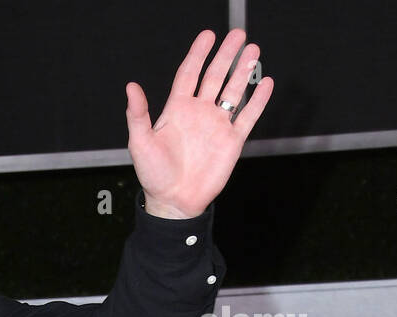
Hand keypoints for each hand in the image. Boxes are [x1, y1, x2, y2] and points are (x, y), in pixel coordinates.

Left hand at [126, 28, 273, 218]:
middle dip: (226, 55)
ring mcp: (216, 125)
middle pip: (214, 76)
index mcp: (176, 110)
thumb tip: (131, 87)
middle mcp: (198, 113)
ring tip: (253, 50)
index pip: (189, 74)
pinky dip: (258, 100)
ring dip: (243, 71)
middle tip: (237, 35)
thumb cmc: (154, 175)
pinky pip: (248, 116)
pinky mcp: (232, 141)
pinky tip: (265, 83)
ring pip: (233, 91)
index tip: (207, 36)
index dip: (198, 54)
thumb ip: (138, 114)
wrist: (174, 201)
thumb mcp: (140, 143)